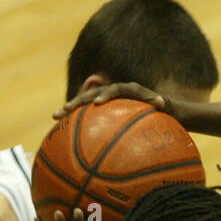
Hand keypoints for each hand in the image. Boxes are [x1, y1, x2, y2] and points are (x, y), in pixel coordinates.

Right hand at [54, 75, 180, 123]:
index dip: (106, 94)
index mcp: (128, 89)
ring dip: (71, 108)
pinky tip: (62, 130)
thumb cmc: (165, 109)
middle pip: (92, 93)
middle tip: (65, 108)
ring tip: (55, 116)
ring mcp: (107, 100)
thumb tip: (163, 103)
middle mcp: (114, 92)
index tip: (98, 103)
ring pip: (85, 102)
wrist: (161, 107)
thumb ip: (162, 104)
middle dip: (78, 101)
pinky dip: (76, 120)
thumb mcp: (165, 107)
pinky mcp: (103, 110)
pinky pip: (88, 114)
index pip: (115, 89)